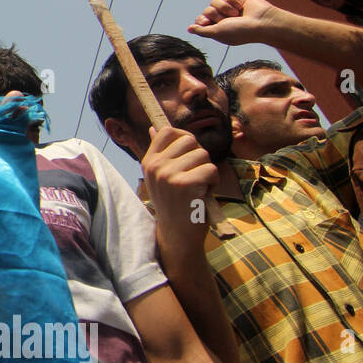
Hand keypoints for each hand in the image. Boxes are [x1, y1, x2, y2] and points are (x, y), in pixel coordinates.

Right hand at [142, 126, 217, 241]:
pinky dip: (214, 182)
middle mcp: (155, 166)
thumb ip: (160, 152)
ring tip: (198, 187)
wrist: (177, 234)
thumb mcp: (160, 177)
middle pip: (190, 140)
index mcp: (148, 162)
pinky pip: (211, 169)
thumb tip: (154, 127)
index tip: (188, 153)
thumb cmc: (174, 203)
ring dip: (208, 170)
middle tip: (194, 176)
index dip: (184, 138)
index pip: (167, 131)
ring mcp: (168, 174)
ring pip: (203, 154)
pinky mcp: (185, 184)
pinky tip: (203, 193)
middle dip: (199, 156)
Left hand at [188, 0, 279, 44]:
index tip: (206, 22)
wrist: (263, 22)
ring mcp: (231, 9)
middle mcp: (223, 19)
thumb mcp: (217, 33)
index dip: (201, 20)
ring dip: (224, 7)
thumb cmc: (241, 31)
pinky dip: (232, 0)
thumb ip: (202, 31)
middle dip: (215, 13)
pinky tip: (240, 6)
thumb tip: (189, 29)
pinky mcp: (239, 0)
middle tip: (227, 19)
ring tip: (236, 13)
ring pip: (215, 1)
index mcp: (218, 29)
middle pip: (207, 10)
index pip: (201, 20)